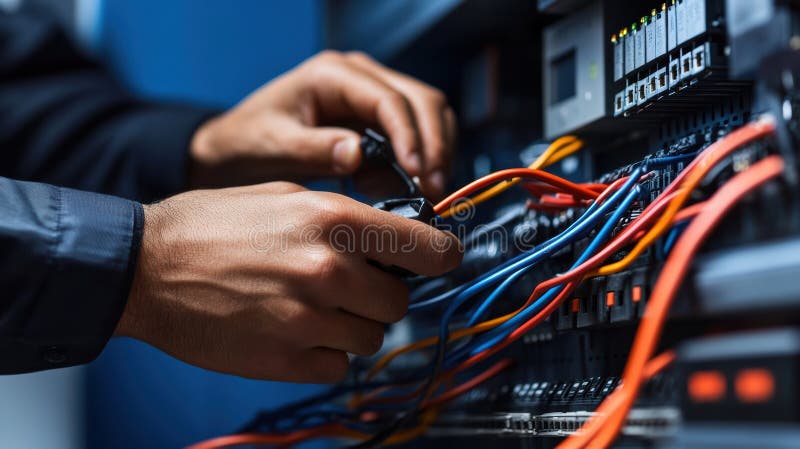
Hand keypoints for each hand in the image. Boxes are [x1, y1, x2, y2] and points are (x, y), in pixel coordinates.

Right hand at [115, 182, 461, 381]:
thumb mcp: (284, 195)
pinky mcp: (285, 360)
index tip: (444, 259)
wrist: (146, 268)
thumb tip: (390, 238)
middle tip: (349, 285)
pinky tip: (293, 329)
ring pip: (371, 338)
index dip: (442, 255)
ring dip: (352, 325)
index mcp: (331, 220)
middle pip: (399, 302)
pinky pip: (336, 365)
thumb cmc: (212, 225)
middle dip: (381, 296)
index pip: (425, 247)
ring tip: (311, 305)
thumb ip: (344, 217)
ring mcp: (306, 319)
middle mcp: (326, 269)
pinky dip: (324, 352)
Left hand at [190, 51, 456, 197]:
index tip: (418, 174)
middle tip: (433, 190)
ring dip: (434, 154)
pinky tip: (395, 186)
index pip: (390, 99)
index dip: (410, 136)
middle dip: (435, 146)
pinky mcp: (378, 117)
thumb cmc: (249, 141)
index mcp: (332, 73)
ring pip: (428, 115)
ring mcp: (373, 94)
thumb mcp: (274, 145)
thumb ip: (314, 148)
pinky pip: (415, 134)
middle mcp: (360, 76)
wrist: (237, 146)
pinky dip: (418, 161)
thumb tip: (358, 155)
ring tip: (417, 192)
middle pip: (422, 101)